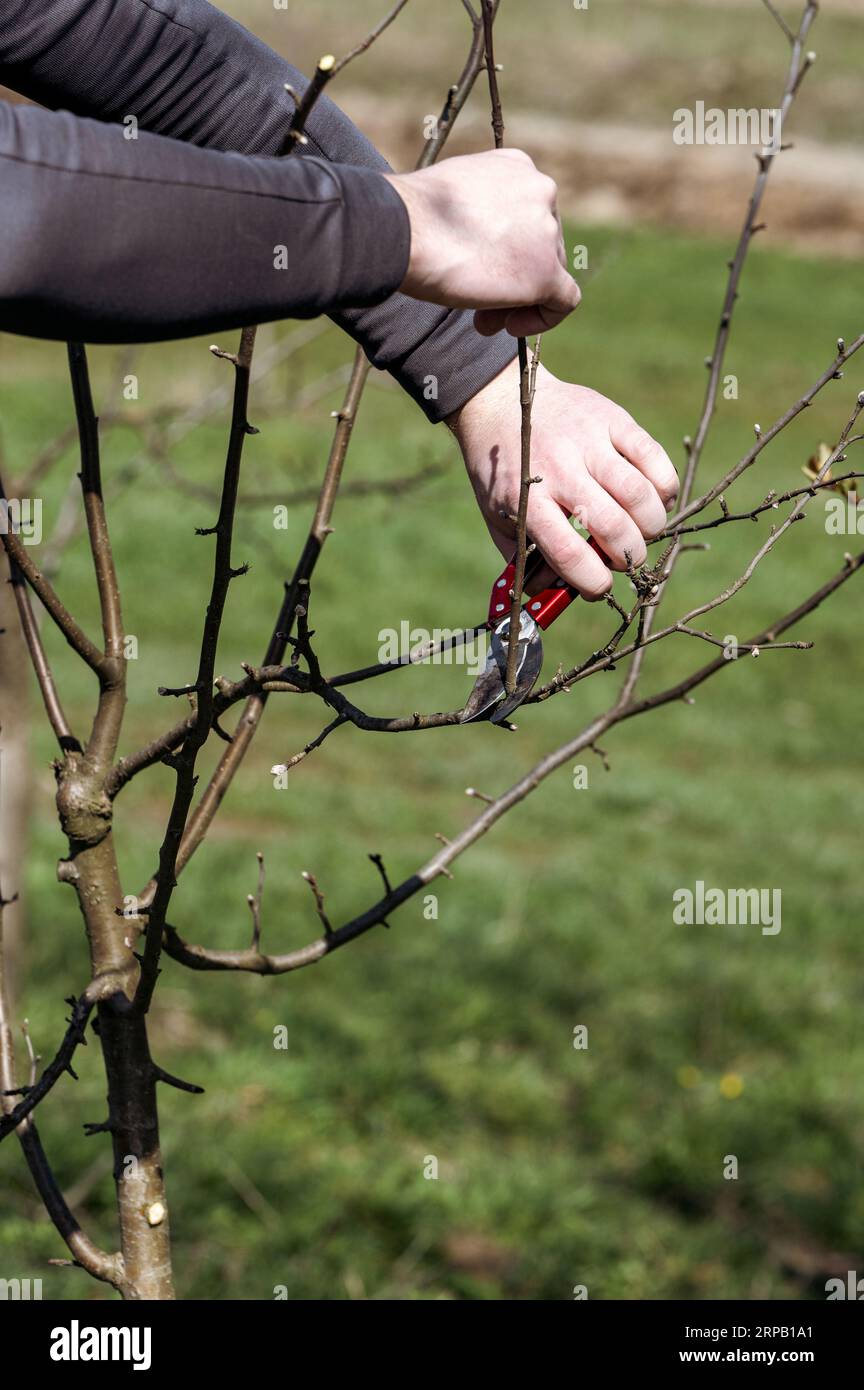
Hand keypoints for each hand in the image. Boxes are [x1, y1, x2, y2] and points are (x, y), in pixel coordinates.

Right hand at [383, 150, 579, 335]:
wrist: (404, 231)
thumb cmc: (413, 218)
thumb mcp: (454, 201)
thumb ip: (482, 215)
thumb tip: (487, 247)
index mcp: (518, 166)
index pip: (528, 216)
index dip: (509, 250)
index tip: (480, 271)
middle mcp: (541, 189)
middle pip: (542, 246)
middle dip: (513, 280)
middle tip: (479, 309)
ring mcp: (547, 230)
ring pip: (550, 274)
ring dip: (518, 302)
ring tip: (484, 322)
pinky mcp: (546, 271)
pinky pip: (564, 301)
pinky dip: (544, 318)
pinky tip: (512, 327)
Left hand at [449, 360, 678, 599]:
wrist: (503, 402)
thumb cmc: (504, 471)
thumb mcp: (498, 517)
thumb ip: (523, 560)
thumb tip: (556, 598)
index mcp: (528, 499)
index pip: (568, 553)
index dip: (593, 582)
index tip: (599, 588)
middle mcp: (560, 469)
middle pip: (612, 525)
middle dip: (629, 555)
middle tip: (626, 558)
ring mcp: (588, 441)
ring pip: (639, 493)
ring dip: (652, 524)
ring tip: (645, 530)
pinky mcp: (613, 419)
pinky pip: (654, 457)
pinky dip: (665, 487)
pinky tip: (656, 499)